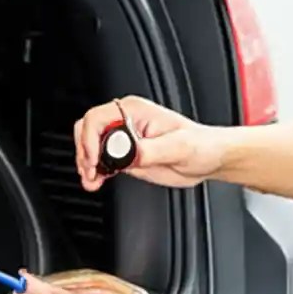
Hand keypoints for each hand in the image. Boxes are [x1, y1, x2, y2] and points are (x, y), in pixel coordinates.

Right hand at [73, 96, 228, 190]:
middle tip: (91, 170)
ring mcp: (123, 141)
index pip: (98, 118)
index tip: (95, 159)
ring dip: (86, 164)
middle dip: (84, 151)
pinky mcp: (125, 158)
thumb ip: (151, 150)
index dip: (91, 139)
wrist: (208, 160)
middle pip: (87, 130)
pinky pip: (100, 163)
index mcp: (134, 111)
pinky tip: (96, 182)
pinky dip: (94, 173)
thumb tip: (129, 154)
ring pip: (89, 147)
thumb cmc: (201, 145)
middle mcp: (125, 123)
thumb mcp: (179, 146)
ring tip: (91, 180)